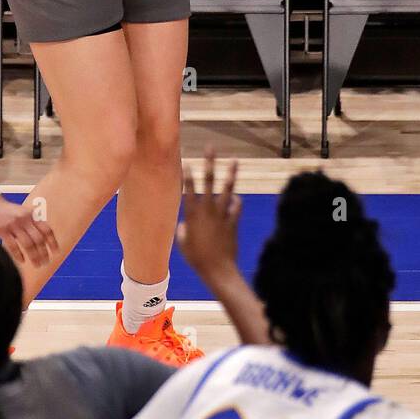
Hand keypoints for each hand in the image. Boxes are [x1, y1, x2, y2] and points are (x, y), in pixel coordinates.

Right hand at [0, 193, 58, 266]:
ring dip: (34, 256)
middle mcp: (25, 220)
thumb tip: (43, 236)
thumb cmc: (7, 211)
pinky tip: (22, 261)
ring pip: (28, 244)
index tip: (55, 251)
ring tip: (37, 264)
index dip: (52, 241)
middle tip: (46, 262)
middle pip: (38, 239)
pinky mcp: (3, 231)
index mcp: (31, 215)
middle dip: (44, 252)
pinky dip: (18, 254)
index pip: (46, 229)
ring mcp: (14, 225)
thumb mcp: (23, 212)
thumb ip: (32, 222)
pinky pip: (13, 245)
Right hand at [177, 149, 240, 279]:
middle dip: (209, 163)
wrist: (218, 270)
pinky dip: (236, 202)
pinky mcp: (233, 221)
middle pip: (208, 181)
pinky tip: (235, 199)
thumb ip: (183, 230)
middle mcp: (207, 210)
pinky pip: (237, 206)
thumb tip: (185, 224)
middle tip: (210, 148)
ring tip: (234, 160)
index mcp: (192, 215)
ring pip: (227, 189)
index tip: (187, 162)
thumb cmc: (196, 259)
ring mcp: (222, 214)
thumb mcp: (182, 244)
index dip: (188, 175)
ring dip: (230, 174)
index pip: (189, 189)